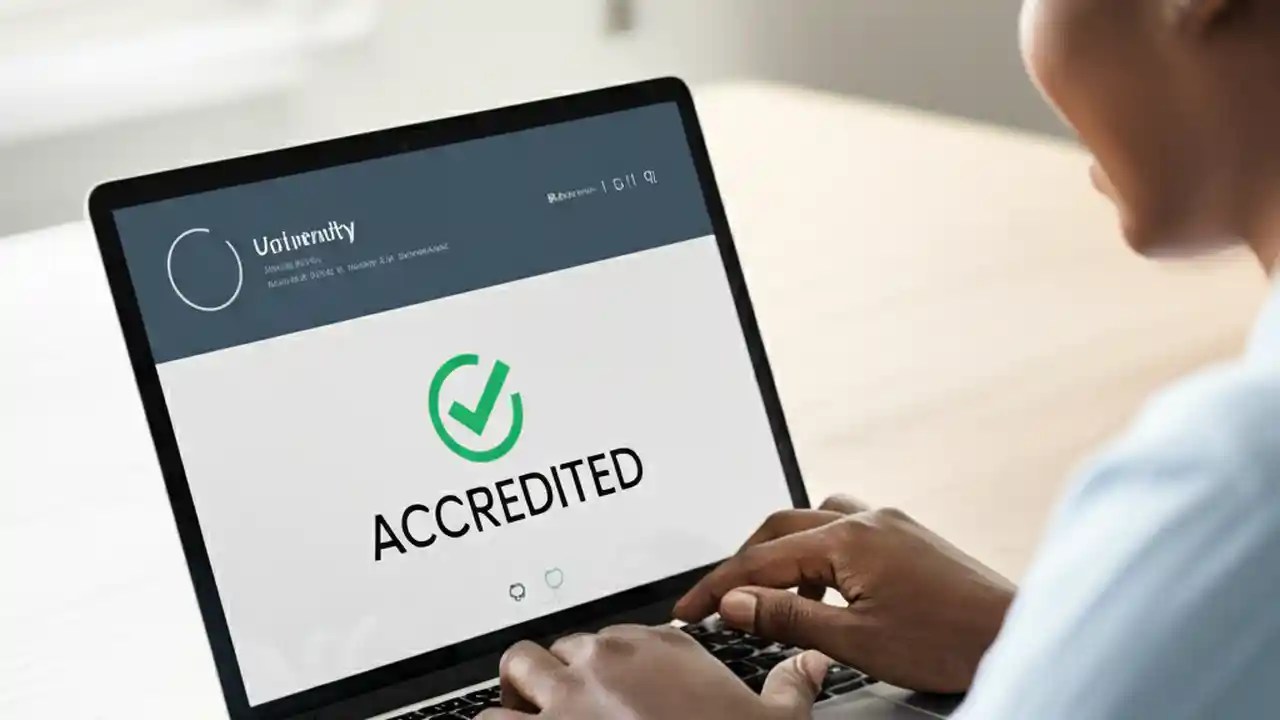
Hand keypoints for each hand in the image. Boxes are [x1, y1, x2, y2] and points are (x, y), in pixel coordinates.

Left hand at [478, 625, 829, 719]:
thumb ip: (790, 687)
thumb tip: (809, 664)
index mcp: (662, 648)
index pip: (621, 635)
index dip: (618, 665)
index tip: (624, 690)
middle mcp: (608, 660)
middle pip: (563, 646)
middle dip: (564, 675)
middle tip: (575, 706)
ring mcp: (567, 697)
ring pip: (516, 671)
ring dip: (518, 696)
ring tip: (528, 717)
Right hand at [673, 496, 1014, 693]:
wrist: (1015, 635)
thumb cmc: (950, 640)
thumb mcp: (856, 641)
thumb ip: (787, 617)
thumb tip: (735, 602)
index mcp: (849, 540)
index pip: (761, 558)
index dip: (718, 586)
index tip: (689, 609)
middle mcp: (869, 520)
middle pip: (780, 527)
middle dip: (742, 563)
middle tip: (718, 600)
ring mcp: (890, 524)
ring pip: (812, 521)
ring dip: (781, 552)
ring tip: (769, 597)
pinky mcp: (907, 536)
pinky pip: (844, 529)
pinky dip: (818, 553)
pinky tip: (823, 589)